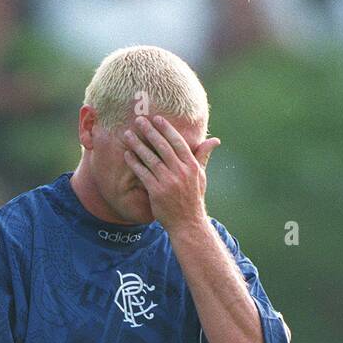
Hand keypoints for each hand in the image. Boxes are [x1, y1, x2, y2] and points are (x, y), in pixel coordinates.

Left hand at [123, 115, 219, 232]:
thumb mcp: (201, 176)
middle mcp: (181, 172)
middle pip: (163, 147)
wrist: (187, 224)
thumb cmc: (193, 198)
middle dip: (150, 132)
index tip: (157, 118)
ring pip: (151, 159)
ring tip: (128, 134)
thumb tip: (215, 140)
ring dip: (138, 145)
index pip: (178, 143)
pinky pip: (143, 174)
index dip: (166, 129)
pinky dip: (134, 163)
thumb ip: (203, 156)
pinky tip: (127, 155)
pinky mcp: (157, 192)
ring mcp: (168, 182)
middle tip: (139, 120)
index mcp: (192, 166)